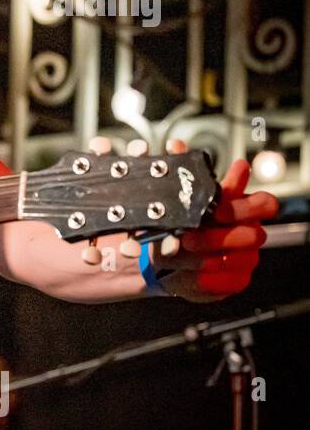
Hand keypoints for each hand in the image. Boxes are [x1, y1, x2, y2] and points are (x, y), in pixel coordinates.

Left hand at [155, 147, 278, 301]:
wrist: (163, 260)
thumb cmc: (179, 226)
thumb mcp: (181, 201)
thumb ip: (184, 175)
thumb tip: (177, 147)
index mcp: (241, 210)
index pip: (265, 204)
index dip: (247, 207)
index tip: (218, 209)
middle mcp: (248, 233)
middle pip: (253, 235)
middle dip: (217, 237)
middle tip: (186, 236)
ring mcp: (246, 258)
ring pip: (238, 260)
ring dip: (204, 258)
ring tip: (177, 253)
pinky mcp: (235, 281)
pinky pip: (229, 282)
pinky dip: (205, 279)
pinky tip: (187, 274)